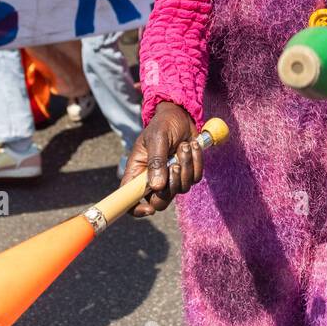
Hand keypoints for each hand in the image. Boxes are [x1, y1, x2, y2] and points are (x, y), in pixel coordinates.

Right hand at [121, 101, 200, 217]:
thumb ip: (156, 162)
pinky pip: (195, 178)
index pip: (130, 199)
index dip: (137, 210)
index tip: (149, 209)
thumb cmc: (162, 125)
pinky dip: (196, 162)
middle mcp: (152, 179)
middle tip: (174, 164)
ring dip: (186, 167)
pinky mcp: (186, 173)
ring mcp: (170, 178)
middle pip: (160, 202)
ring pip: (181, 189)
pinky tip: (193, 147)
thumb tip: (157, 187)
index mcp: (137, 172)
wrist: (181, 115)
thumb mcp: (157, 139)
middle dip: (171, 186)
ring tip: (184, 146)